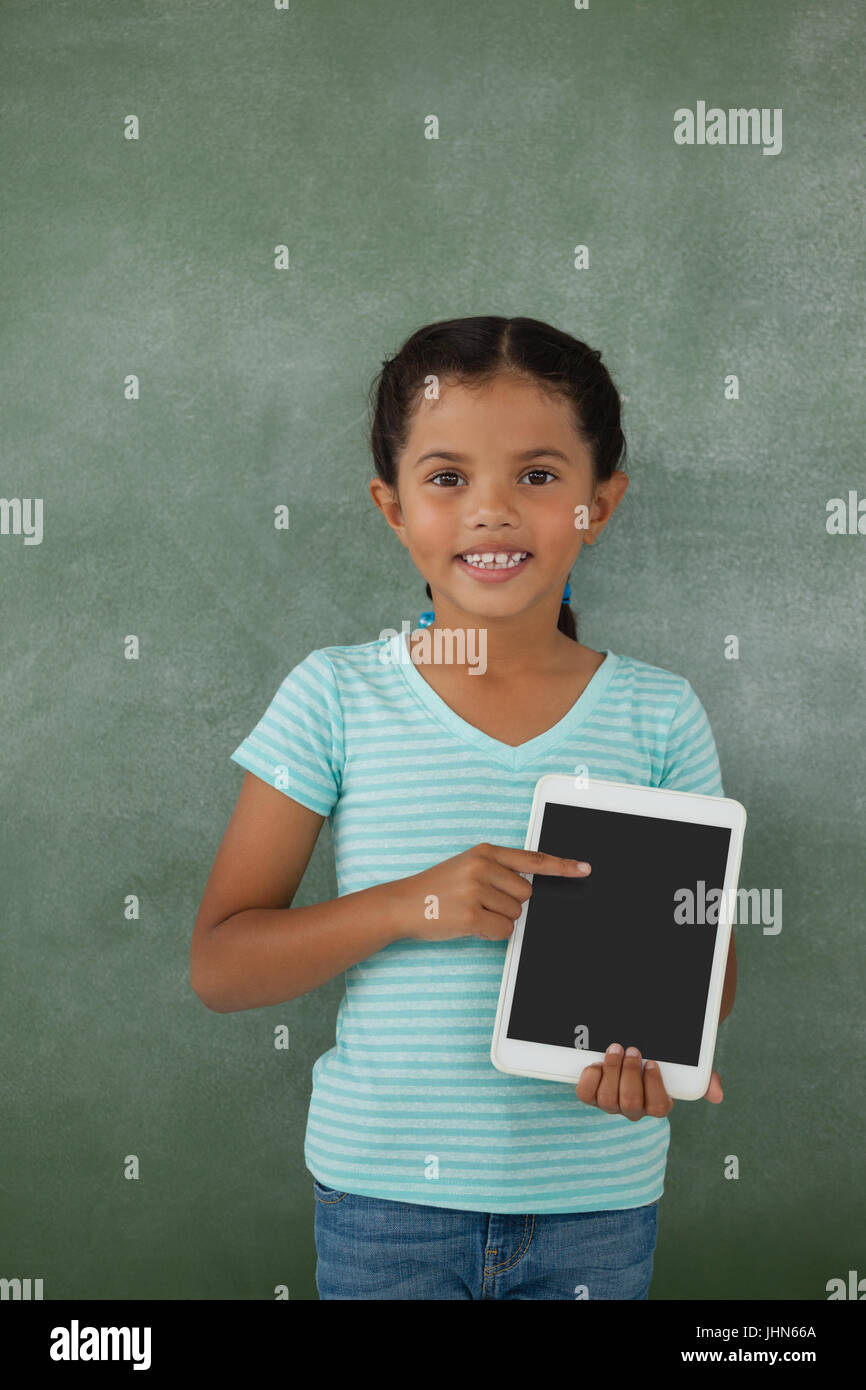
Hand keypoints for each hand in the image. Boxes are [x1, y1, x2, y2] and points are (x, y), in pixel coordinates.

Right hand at [397, 842, 590, 942]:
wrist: (401, 904)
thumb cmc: (436, 888)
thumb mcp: (466, 866)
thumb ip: (496, 871)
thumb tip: (529, 890)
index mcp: (485, 852)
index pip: (532, 859)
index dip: (561, 866)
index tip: (584, 869)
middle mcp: (483, 867)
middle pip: (526, 895)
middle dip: (510, 904)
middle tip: (480, 902)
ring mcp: (477, 890)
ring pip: (516, 915)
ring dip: (498, 919)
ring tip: (470, 912)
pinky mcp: (472, 915)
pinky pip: (504, 931)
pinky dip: (491, 933)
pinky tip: (470, 925)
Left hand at [576, 1043, 723, 1118]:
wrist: (632, 1052)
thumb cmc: (661, 1063)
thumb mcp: (683, 1067)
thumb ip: (704, 1077)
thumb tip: (717, 1094)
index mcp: (657, 1104)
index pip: (658, 1108)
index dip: (653, 1085)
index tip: (652, 1063)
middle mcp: (634, 1109)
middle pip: (631, 1102)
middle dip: (630, 1073)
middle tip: (632, 1050)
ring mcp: (611, 1104)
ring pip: (608, 1099)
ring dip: (612, 1071)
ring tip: (615, 1050)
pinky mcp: (592, 1096)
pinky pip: (586, 1095)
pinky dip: (590, 1077)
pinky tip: (597, 1064)